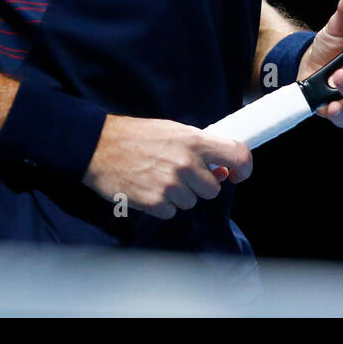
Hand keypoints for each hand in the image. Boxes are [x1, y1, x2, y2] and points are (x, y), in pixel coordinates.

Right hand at [81, 115, 252, 218]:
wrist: (98, 146)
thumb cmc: (136, 136)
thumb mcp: (173, 130)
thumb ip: (200, 148)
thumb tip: (222, 171)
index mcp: (193, 140)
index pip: (236, 154)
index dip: (244, 168)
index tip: (238, 175)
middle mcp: (185, 163)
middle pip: (213, 190)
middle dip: (200, 186)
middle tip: (180, 174)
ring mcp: (170, 185)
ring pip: (191, 203)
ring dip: (179, 196)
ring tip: (158, 178)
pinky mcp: (154, 202)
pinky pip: (171, 213)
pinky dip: (161, 205)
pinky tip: (148, 188)